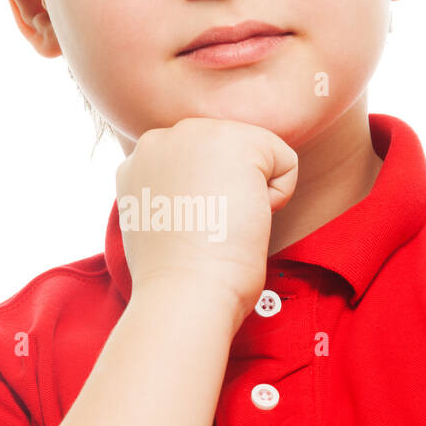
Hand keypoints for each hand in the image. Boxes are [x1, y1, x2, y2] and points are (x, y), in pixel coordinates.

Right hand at [116, 117, 297, 329]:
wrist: (183, 292)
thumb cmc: (175, 278)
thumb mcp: (155, 222)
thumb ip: (169, 194)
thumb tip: (199, 196)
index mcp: (139, 160)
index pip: (199, 165)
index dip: (205, 205)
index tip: (188, 234)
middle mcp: (160, 138)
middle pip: (227, 154)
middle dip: (228, 191)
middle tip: (206, 230)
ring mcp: (195, 133)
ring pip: (256, 156)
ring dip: (250, 193)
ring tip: (223, 224)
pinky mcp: (236, 139)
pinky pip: (285, 162)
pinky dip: (278, 196)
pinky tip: (245, 218)